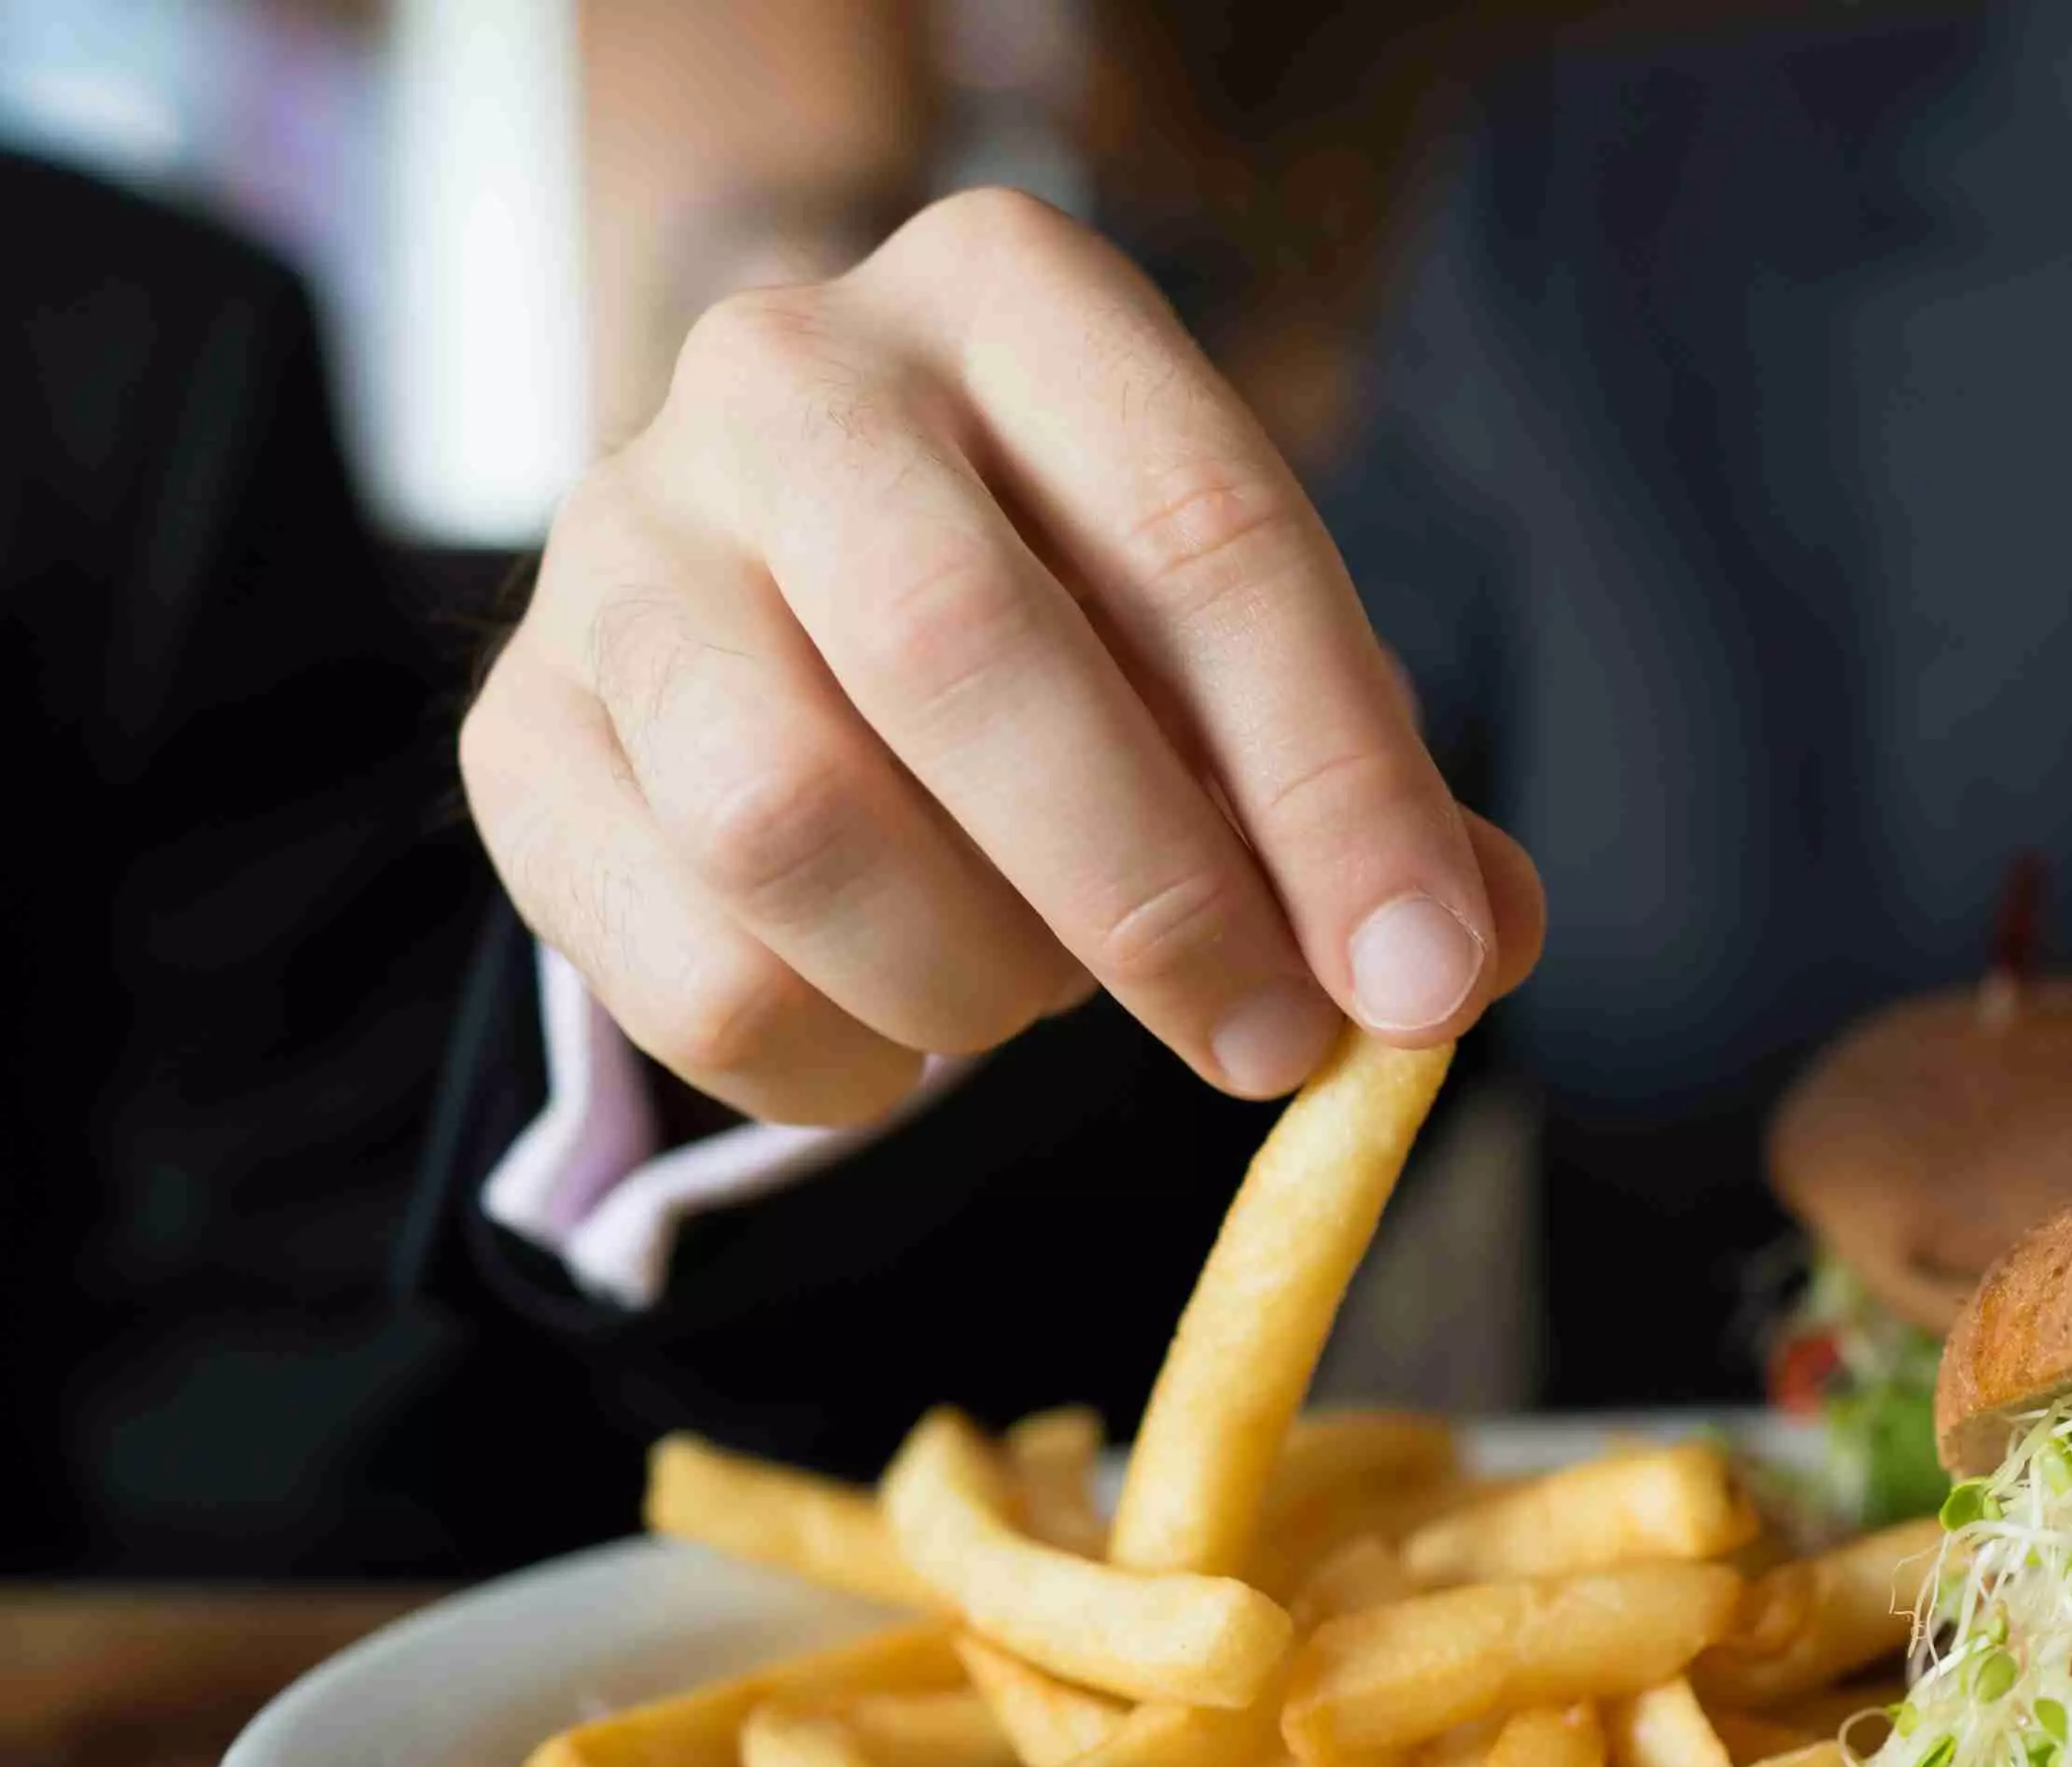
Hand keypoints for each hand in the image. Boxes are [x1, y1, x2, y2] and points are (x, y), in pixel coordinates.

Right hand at [461, 189, 1543, 1122]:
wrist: (794, 592)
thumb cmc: (1079, 629)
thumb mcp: (1244, 663)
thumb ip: (1371, 802)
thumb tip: (1459, 956)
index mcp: (1012, 299)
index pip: (1199, 528)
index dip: (1333, 781)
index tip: (1420, 974)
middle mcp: (786, 375)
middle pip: (960, 647)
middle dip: (1151, 894)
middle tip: (1263, 1047)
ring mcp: (616, 547)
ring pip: (786, 813)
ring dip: (972, 974)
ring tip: (1044, 993)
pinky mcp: (517, 735)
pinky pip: (684, 967)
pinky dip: (839, 1065)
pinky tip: (908, 1040)